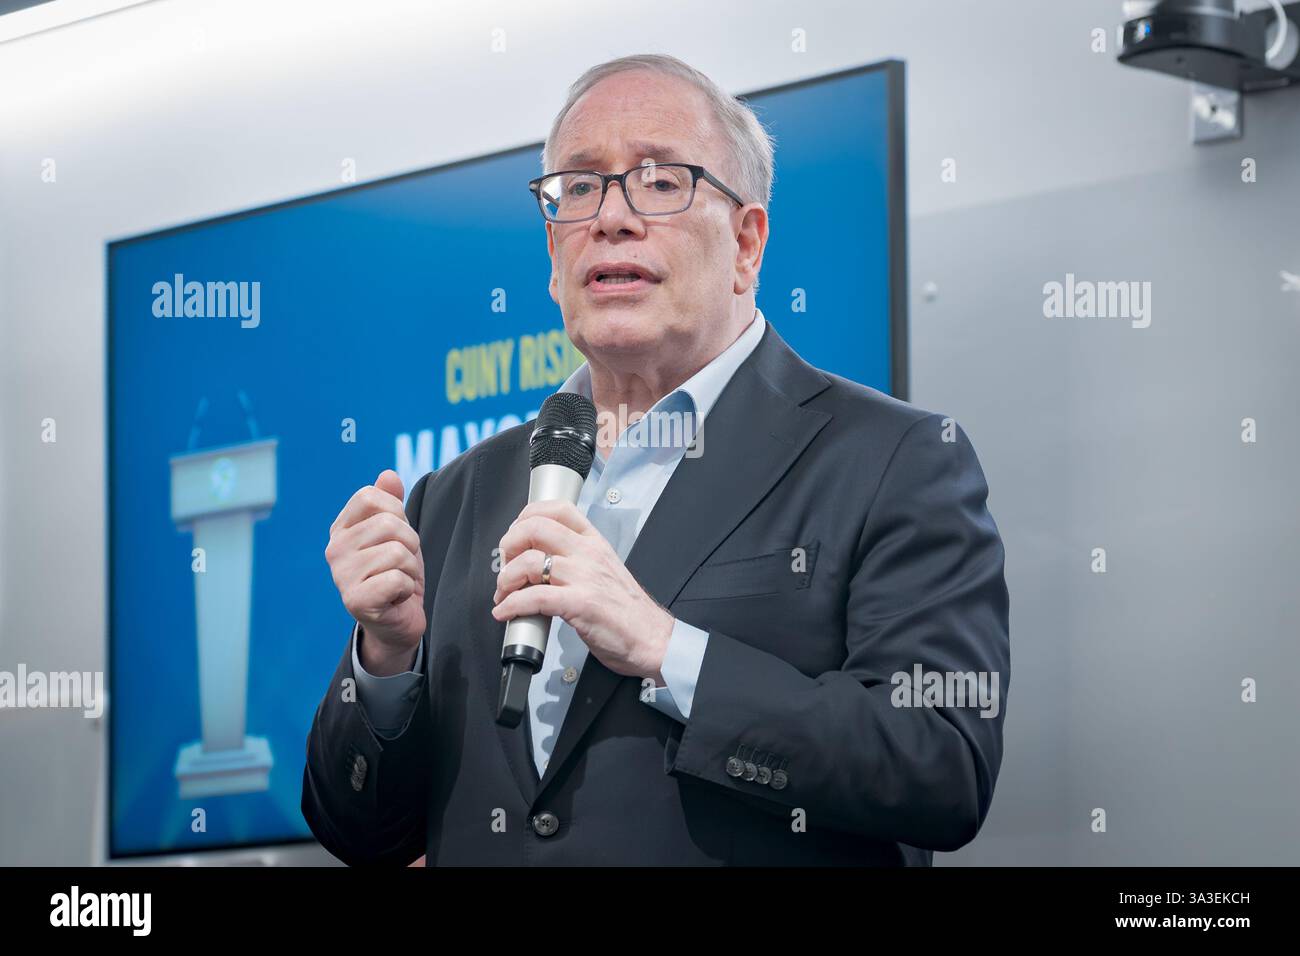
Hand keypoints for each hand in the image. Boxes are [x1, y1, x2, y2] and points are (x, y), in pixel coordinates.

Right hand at [325, 470, 424, 673]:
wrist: (399, 620)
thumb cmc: (397, 572)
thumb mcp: (398, 532)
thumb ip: (391, 502)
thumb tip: (388, 474)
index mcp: (341, 529)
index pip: (369, 496)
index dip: (396, 512)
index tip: (395, 536)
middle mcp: (335, 550)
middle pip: (389, 524)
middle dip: (409, 544)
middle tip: (401, 565)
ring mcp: (342, 576)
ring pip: (397, 552)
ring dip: (410, 569)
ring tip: (398, 581)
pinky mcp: (355, 601)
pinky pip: (397, 579)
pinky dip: (406, 588)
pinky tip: (395, 597)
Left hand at [491, 500, 672, 680]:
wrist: (652, 638)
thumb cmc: (628, 611)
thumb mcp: (604, 571)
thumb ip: (576, 559)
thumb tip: (538, 561)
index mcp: (594, 543)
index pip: (558, 508)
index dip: (527, 516)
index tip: (516, 535)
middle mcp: (588, 554)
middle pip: (535, 528)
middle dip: (508, 545)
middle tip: (504, 565)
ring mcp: (584, 578)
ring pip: (529, 562)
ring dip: (505, 579)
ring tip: (504, 594)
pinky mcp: (580, 604)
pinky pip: (534, 598)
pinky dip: (511, 605)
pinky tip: (506, 612)